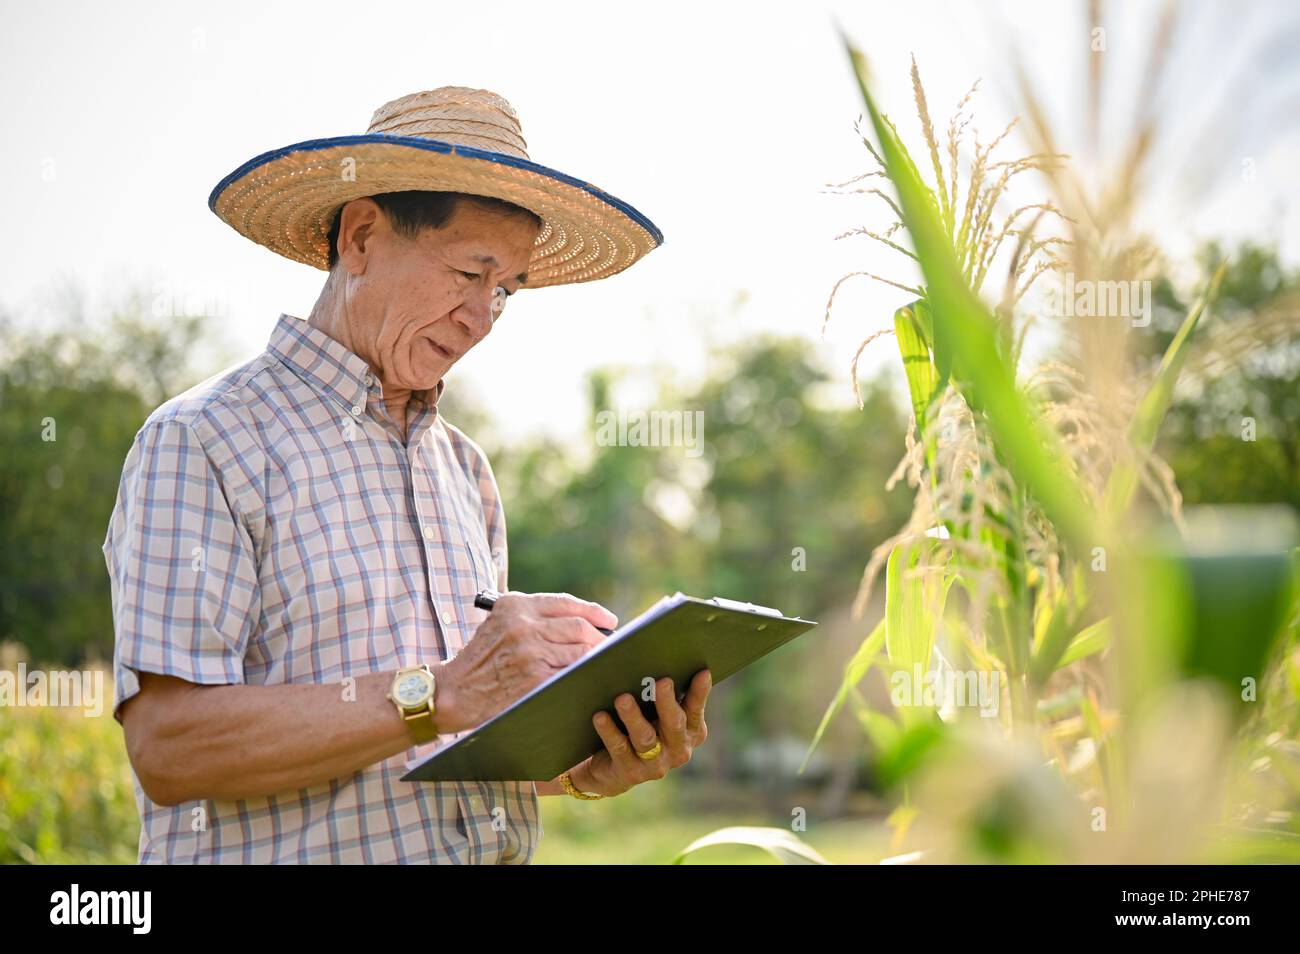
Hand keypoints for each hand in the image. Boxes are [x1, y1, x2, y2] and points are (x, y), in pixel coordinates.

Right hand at [438, 591, 617, 731]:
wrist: (455, 690)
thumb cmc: (481, 657)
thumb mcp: (499, 622)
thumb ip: (532, 615)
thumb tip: (581, 620)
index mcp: (515, 605)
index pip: (565, 603)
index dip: (593, 611)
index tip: (608, 619)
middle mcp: (523, 624)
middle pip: (578, 626)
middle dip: (600, 636)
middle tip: (609, 644)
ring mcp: (530, 652)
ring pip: (579, 651)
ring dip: (595, 657)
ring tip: (602, 661)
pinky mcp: (534, 678)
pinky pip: (570, 673)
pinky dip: (583, 675)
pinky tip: (588, 677)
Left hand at [564, 670, 711, 797]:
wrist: (612, 768)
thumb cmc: (640, 724)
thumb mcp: (655, 710)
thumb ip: (664, 691)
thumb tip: (660, 656)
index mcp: (691, 731)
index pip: (695, 709)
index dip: (700, 692)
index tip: (702, 671)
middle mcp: (678, 750)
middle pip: (674, 724)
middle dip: (667, 702)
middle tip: (662, 681)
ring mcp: (655, 765)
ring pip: (645, 739)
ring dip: (634, 717)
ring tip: (622, 698)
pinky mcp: (629, 773)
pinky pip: (619, 749)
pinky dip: (610, 731)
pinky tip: (600, 716)